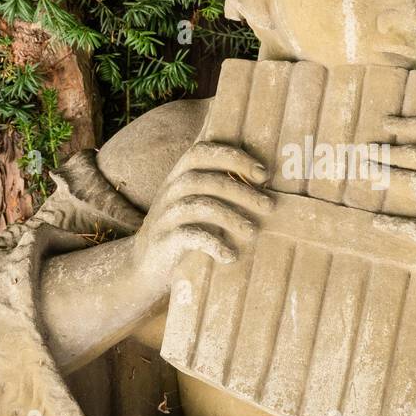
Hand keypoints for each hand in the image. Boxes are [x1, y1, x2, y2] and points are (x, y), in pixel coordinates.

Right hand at [132, 141, 272, 288]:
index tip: (263, 174)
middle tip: (269, 205)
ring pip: (200, 206)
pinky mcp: (163, 241)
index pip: (202, 151)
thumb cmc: (185, 228)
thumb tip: (266, 176)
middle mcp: (171, 190)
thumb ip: (219, 186)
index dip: (233, 157)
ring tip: (253, 232)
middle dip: (242, 190)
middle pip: (206, 179)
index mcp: (180, 174)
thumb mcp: (197, 201)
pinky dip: (213, 244)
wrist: (146, 264)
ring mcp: (165, 215)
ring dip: (231, 217)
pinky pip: (189, 236)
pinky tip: (230, 256)